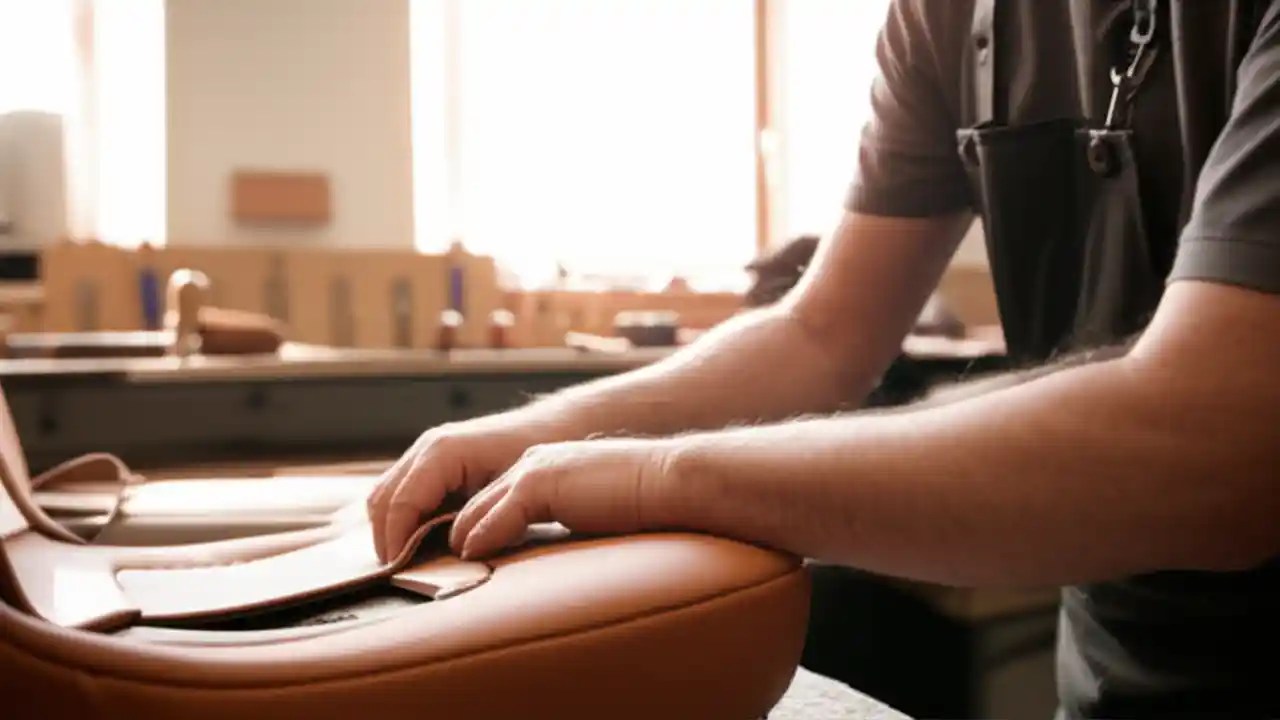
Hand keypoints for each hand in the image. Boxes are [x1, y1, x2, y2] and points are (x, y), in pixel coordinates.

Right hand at [367, 416, 551, 562]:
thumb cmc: (539, 457)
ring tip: (407, 561)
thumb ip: (479, 520)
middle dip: (386, 538)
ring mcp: (427, 450)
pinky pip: (403, 490)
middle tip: (399, 573)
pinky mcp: (434, 460)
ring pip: (386, 494)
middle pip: (381, 499)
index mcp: (441, 453)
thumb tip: (454, 552)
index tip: (399, 574)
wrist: (557, 426)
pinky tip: (422, 540)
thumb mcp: (511, 492)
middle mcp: (427, 448)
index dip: (395, 542)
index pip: (399, 504)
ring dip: (391, 528)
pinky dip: (403, 517)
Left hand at [448, 438, 680, 559]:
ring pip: (472, 512)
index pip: (483, 505)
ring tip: (431, 571)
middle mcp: (528, 466)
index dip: (460, 535)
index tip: (444, 564)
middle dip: (440, 539)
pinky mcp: (541, 483)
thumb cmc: (636, 503)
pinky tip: (471, 558)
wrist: (667, 482)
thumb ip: (553, 525)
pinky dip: (480, 540)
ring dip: (451, 544)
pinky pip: (496, 518)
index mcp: (538, 472)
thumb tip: (533, 560)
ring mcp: (533, 471)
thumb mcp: (583, 513)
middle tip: (418, 569)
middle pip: (466, 506)